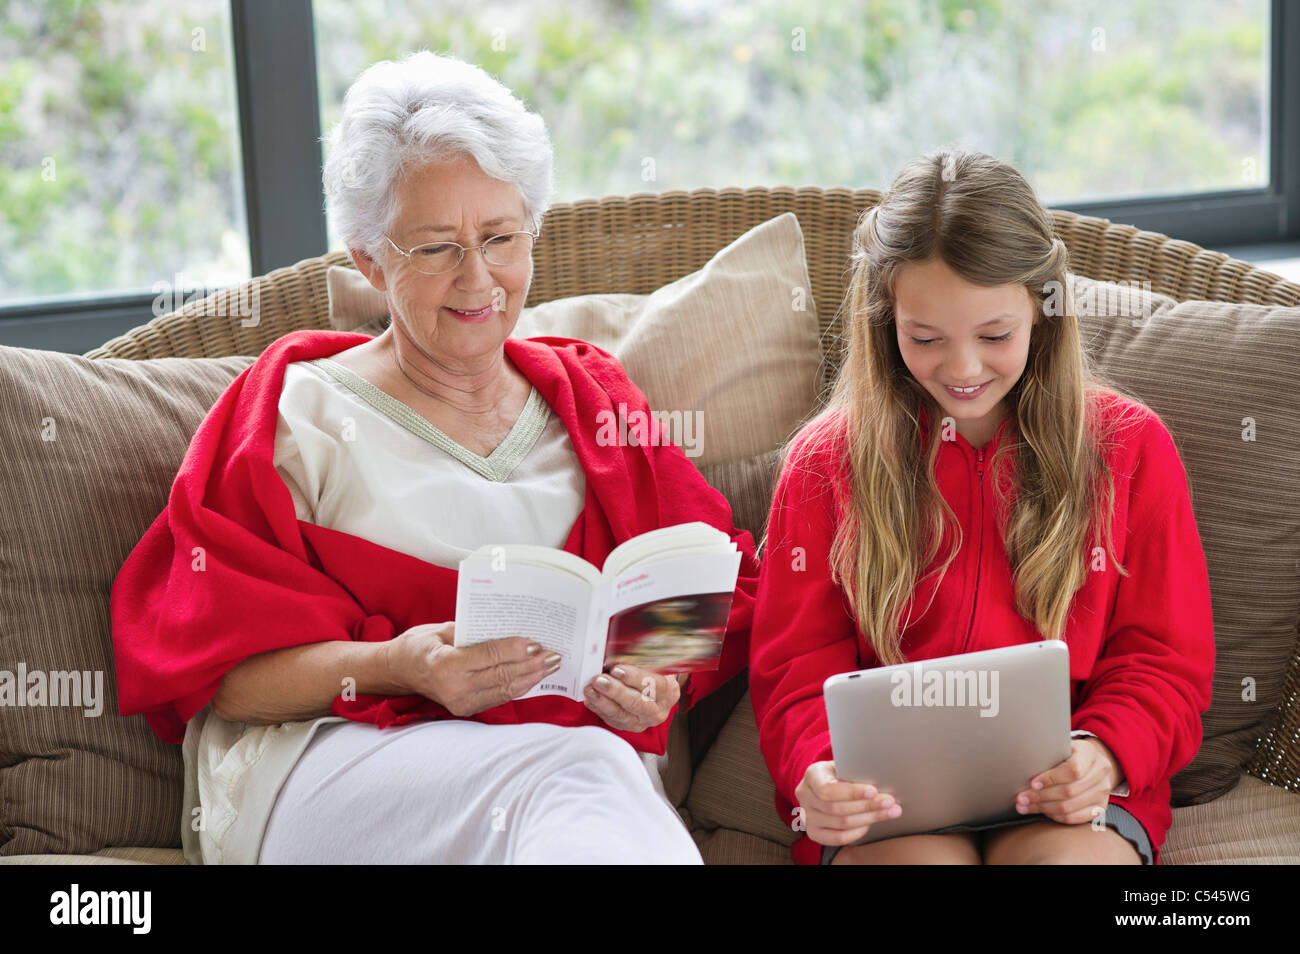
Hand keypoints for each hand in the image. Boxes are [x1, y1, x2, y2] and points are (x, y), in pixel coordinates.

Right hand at [381, 622, 561, 716]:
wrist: (397, 671)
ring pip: (505, 690)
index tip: (536, 641)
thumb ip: (474, 632)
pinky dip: (519, 686)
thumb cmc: (419, 645)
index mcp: (445, 665)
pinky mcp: (466, 709)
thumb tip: (509, 630)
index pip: (489, 656)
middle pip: (502, 675)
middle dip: (532, 665)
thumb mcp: (442, 629)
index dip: (515, 649)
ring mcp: (461, 703)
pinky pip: (499, 697)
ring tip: (551, 665)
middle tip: (554, 655)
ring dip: (532, 678)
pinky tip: (534, 677)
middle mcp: (454, 688)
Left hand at [583, 663, 680, 732]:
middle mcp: (658, 711)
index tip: (617, 669)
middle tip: (600, 680)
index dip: (634, 677)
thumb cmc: (653, 675)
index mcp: (668, 692)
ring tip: (590, 690)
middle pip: (636, 703)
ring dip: (603, 702)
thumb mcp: (654, 665)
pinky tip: (591, 700)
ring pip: (621, 714)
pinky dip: (599, 709)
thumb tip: (618, 654)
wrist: (654, 692)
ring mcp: (642, 722)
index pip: (653, 685)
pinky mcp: (628, 727)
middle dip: (615, 691)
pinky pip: (612, 720)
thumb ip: (640, 661)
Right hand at [795, 760, 901, 846]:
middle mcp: (804, 796)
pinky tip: (872, 823)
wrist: (827, 785)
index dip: (851, 792)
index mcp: (812, 775)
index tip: (874, 790)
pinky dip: (858, 831)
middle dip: (867, 806)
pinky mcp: (814, 833)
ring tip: (890, 812)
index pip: (828, 789)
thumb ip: (855, 770)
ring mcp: (807, 817)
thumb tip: (881, 777)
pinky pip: (838, 837)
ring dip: (869, 818)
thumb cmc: (841, 773)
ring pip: (841, 823)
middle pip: (837, 808)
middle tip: (890, 802)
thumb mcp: (844, 764)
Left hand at [1016, 737, 1122, 823]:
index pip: (1073, 769)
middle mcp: (1101, 773)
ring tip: (1025, 806)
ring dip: (1043, 808)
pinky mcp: (1100, 807)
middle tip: (1021, 798)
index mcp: (1090, 753)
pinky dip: (1055, 816)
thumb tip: (1024, 762)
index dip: (1051, 778)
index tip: (1032, 783)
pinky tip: (1041, 811)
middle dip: (1041, 796)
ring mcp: (1103, 792)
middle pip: (1069, 791)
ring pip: (1070, 807)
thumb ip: (1049, 753)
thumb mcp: (1061, 745)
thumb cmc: (1070, 752)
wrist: (1093, 761)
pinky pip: (1075, 818)